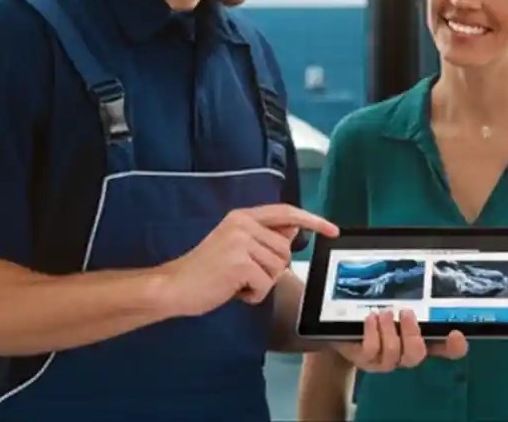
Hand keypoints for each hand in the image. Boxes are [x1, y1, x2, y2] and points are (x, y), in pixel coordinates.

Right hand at [160, 204, 339, 317]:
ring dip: (261, 283)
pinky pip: (265, 285)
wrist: (175, 286)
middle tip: (246, 275)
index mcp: (243, 216)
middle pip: (285, 250)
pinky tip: (234, 291)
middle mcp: (242, 224)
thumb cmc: (206, 271)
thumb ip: (265, 237)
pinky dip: (253, 295)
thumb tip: (295, 228)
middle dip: (272, 269)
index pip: (286, 212)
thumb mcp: (237, 246)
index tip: (332, 229)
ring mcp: (240, 242)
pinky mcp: (239, 263)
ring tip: (237, 282)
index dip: (312, 220)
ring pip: (277, 268)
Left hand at [332, 309, 466, 371]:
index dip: (453, 347)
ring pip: (393, 352)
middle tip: (406, 312)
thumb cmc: (379, 317)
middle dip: (411, 333)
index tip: (457, 334)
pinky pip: (372, 350)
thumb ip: (412, 299)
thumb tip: (423, 274)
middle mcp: (405, 355)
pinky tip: (370, 318)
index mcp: (419, 342)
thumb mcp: (396, 307)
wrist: (349, 332)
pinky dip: (372, 332)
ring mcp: (385, 361)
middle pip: (416, 355)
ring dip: (389, 329)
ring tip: (384, 312)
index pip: (444, 350)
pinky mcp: (365, 360)